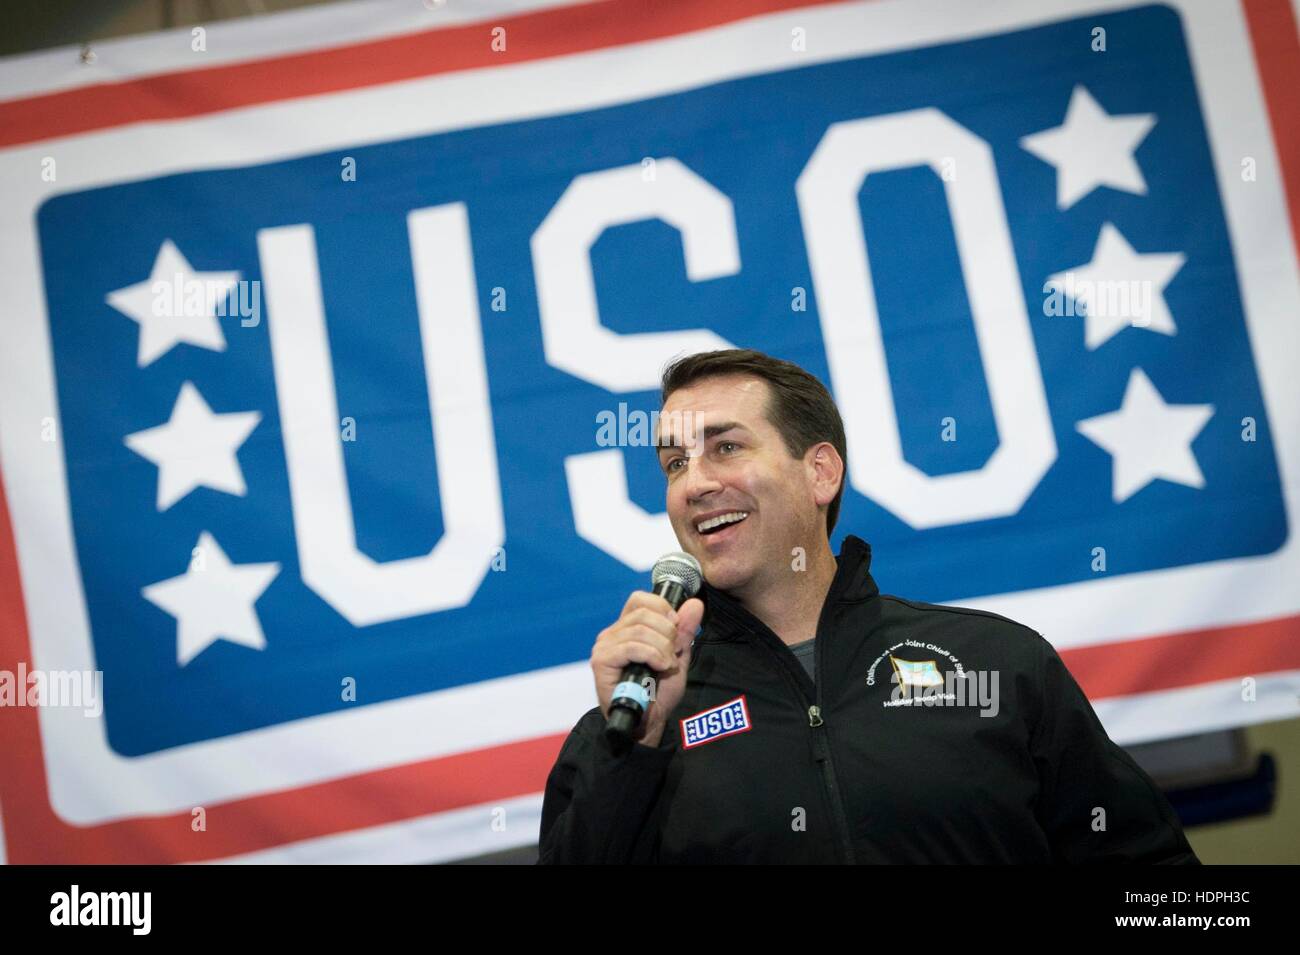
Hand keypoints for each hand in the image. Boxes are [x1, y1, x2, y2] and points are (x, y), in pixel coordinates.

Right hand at [591, 591, 704, 746]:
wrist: (647, 722)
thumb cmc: (659, 692)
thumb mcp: (678, 656)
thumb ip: (685, 630)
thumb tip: (695, 603)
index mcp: (627, 627)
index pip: (641, 599)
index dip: (663, 609)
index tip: (675, 629)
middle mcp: (612, 633)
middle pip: (644, 612)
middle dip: (668, 633)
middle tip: (672, 654)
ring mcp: (605, 646)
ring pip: (641, 630)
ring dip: (662, 648)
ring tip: (666, 665)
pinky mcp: (602, 660)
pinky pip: (632, 646)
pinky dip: (653, 655)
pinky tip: (659, 668)